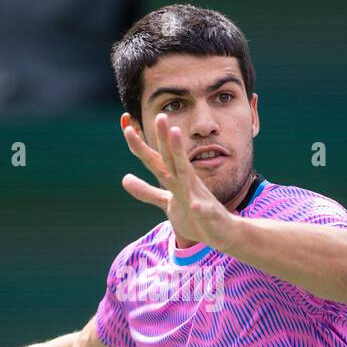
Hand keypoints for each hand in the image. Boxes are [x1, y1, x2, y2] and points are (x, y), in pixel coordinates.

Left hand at [120, 112, 241, 251]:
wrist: (221, 231)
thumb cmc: (193, 215)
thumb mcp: (167, 202)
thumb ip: (146, 191)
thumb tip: (124, 179)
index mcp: (175, 179)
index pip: (155, 159)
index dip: (140, 145)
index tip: (127, 127)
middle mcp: (185, 182)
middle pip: (171, 158)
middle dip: (164, 137)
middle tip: (159, 115)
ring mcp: (197, 196)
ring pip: (187, 173)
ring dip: (181, 154)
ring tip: (176, 133)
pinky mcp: (208, 213)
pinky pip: (203, 210)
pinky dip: (200, 208)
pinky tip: (195, 206)